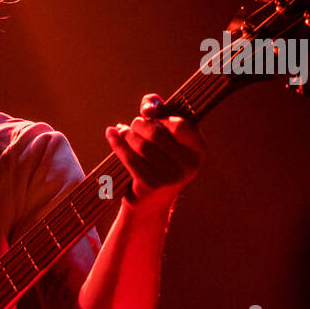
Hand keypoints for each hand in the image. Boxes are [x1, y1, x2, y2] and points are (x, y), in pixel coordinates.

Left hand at [104, 93, 205, 214]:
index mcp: (199, 149)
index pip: (180, 125)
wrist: (151, 201)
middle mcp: (189, 165)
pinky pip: (129, 158)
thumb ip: (160, 111)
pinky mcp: (151, 184)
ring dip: (127, 134)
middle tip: (134, 125)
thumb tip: (149, 107)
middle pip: (157, 134)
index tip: (150, 115)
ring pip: (142, 145)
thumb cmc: (159, 160)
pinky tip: (111, 134)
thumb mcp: (166, 136)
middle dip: (140, 125)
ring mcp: (171, 177)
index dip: (162, 117)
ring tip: (123, 131)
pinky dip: (117, 143)